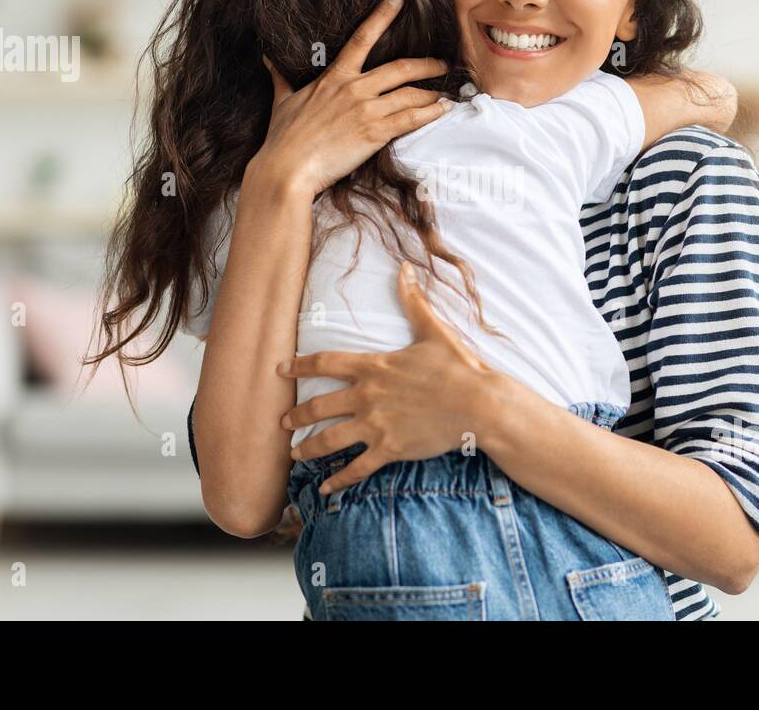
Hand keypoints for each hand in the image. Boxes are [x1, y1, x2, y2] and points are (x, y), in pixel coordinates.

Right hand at [255, 0, 452, 196]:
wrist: (288, 169)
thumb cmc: (284, 138)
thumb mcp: (282, 101)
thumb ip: (281, 77)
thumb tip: (268, 59)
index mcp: (335, 77)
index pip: (362, 37)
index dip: (383, 14)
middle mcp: (354, 88)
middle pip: (401, 67)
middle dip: (427, 64)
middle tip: (443, 64)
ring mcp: (366, 110)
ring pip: (411, 93)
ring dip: (433, 93)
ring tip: (447, 94)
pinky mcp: (375, 132)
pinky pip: (411, 118)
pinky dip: (432, 113)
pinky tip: (444, 110)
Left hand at [276, 261, 508, 493]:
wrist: (479, 404)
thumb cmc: (458, 367)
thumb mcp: (433, 330)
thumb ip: (413, 301)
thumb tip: (406, 269)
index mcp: (374, 366)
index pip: (326, 363)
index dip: (299, 364)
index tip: (280, 368)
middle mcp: (368, 396)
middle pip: (318, 406)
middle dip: (296, 416)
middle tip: (282, 422)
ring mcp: (377, 425)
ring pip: (330, 440)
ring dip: (308, 449)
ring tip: (295, 455)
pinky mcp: (390, 449)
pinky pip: (357, 468)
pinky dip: (339, 480)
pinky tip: (326, 489)